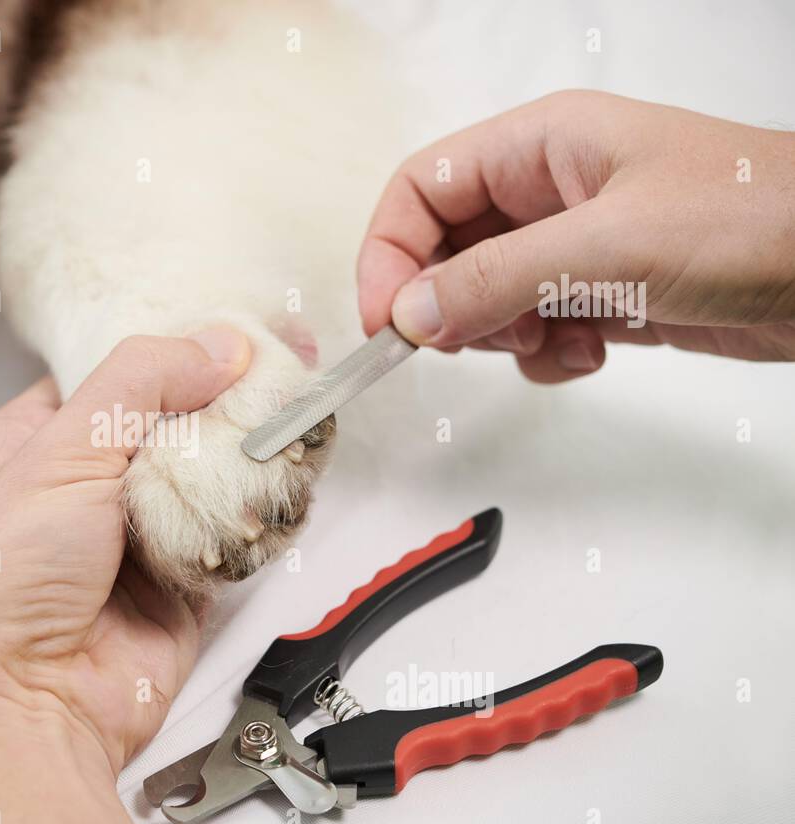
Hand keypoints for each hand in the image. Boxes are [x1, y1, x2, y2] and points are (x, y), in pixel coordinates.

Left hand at [0, 330, 250, 823]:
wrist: (19, 705)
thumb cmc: (1, 580)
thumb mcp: (58, 452)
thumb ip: (139, 384)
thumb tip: (217, 343)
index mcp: (35, 444)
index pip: (117, 378)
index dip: (177, 353)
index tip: (240, 331)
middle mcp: (84, 490)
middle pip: (173, 427)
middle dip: (225, 405)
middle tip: (286, 374)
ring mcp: (132, 541)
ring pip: (209, 481)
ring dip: (248, 461)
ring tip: (292, 429)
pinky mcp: (178, 590)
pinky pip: (230, 541)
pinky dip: (256, 521)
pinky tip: (283, 492)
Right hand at [357, 90, 794, 381]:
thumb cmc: (757, 218)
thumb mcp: (611, 245)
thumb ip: (499, 280)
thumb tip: (411, 316)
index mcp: (542, 145)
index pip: (422, 190)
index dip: (390, 253)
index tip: (387, 322)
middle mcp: (549, 192)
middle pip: (445, 250)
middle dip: (449, 304)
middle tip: (470, 340)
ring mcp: (575, 246)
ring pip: (484, 299)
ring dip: (502, 336)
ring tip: (557, 338)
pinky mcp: (602, 295)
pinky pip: (533, 331)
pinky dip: (547, 356)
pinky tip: (595, 351)